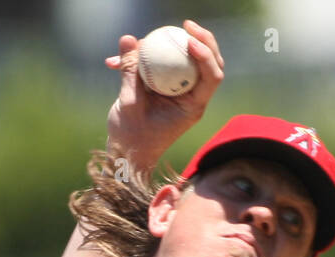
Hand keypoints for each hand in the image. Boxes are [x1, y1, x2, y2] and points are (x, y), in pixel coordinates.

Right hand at [104, 19, 224, 172]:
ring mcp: (180, 92)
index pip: (212, 77)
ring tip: (152, 35)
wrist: (126, 153)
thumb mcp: (128, 105)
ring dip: (174, 44)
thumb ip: (129, 72)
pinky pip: (163, 65)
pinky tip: (123, 54)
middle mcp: (192, 98)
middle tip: (184, 24)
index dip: (206, 55)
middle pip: (209, 63)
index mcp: (193, 107)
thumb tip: (128, 38)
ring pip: (188, 61)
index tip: (188, 40)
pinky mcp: (165, 87)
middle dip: (202, 40)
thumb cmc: (131, 139)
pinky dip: (147, 57)